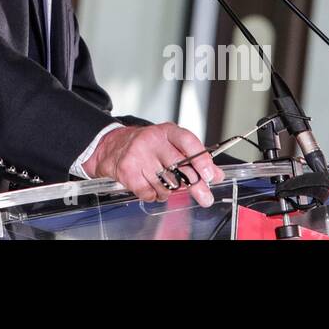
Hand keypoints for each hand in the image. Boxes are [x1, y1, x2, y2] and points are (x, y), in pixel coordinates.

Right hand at [82, 123, 224, 206]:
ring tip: (165, 183)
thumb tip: (217, 175)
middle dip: (196, 186)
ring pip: (166, 184)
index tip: (210, 176)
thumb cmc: (146, 146)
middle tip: (205, 197)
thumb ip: (194, 158)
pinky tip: (151, 186)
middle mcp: (151, 140)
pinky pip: (150, 193)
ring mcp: (138, 155)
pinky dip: (155, 195)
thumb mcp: (170, 144)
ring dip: (170, 191)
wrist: (111, 146)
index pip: (187, 141)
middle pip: (180, 167)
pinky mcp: (127, 170)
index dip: (201, 159)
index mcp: (166, 131)